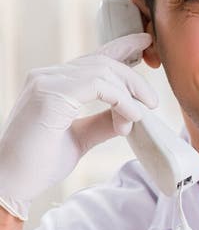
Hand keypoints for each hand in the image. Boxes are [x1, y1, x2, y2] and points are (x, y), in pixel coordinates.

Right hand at [0, 33, 156, 219]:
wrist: (11, 181)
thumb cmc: (38, 163)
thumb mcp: (80, 138)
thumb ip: (102, 123)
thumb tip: (131, 115)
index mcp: (54, 83)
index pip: (93, 59)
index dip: (121, 48)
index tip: (145, 47)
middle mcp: (48, 76)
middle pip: (103, 62)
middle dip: (133, 78)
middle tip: (152, 101)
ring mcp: (46, 82)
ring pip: (103, 71)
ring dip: (129, 94)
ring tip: (140, 116)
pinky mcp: (50, 94)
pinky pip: (98, 85)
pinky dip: (121, 101)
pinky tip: (131, 117)